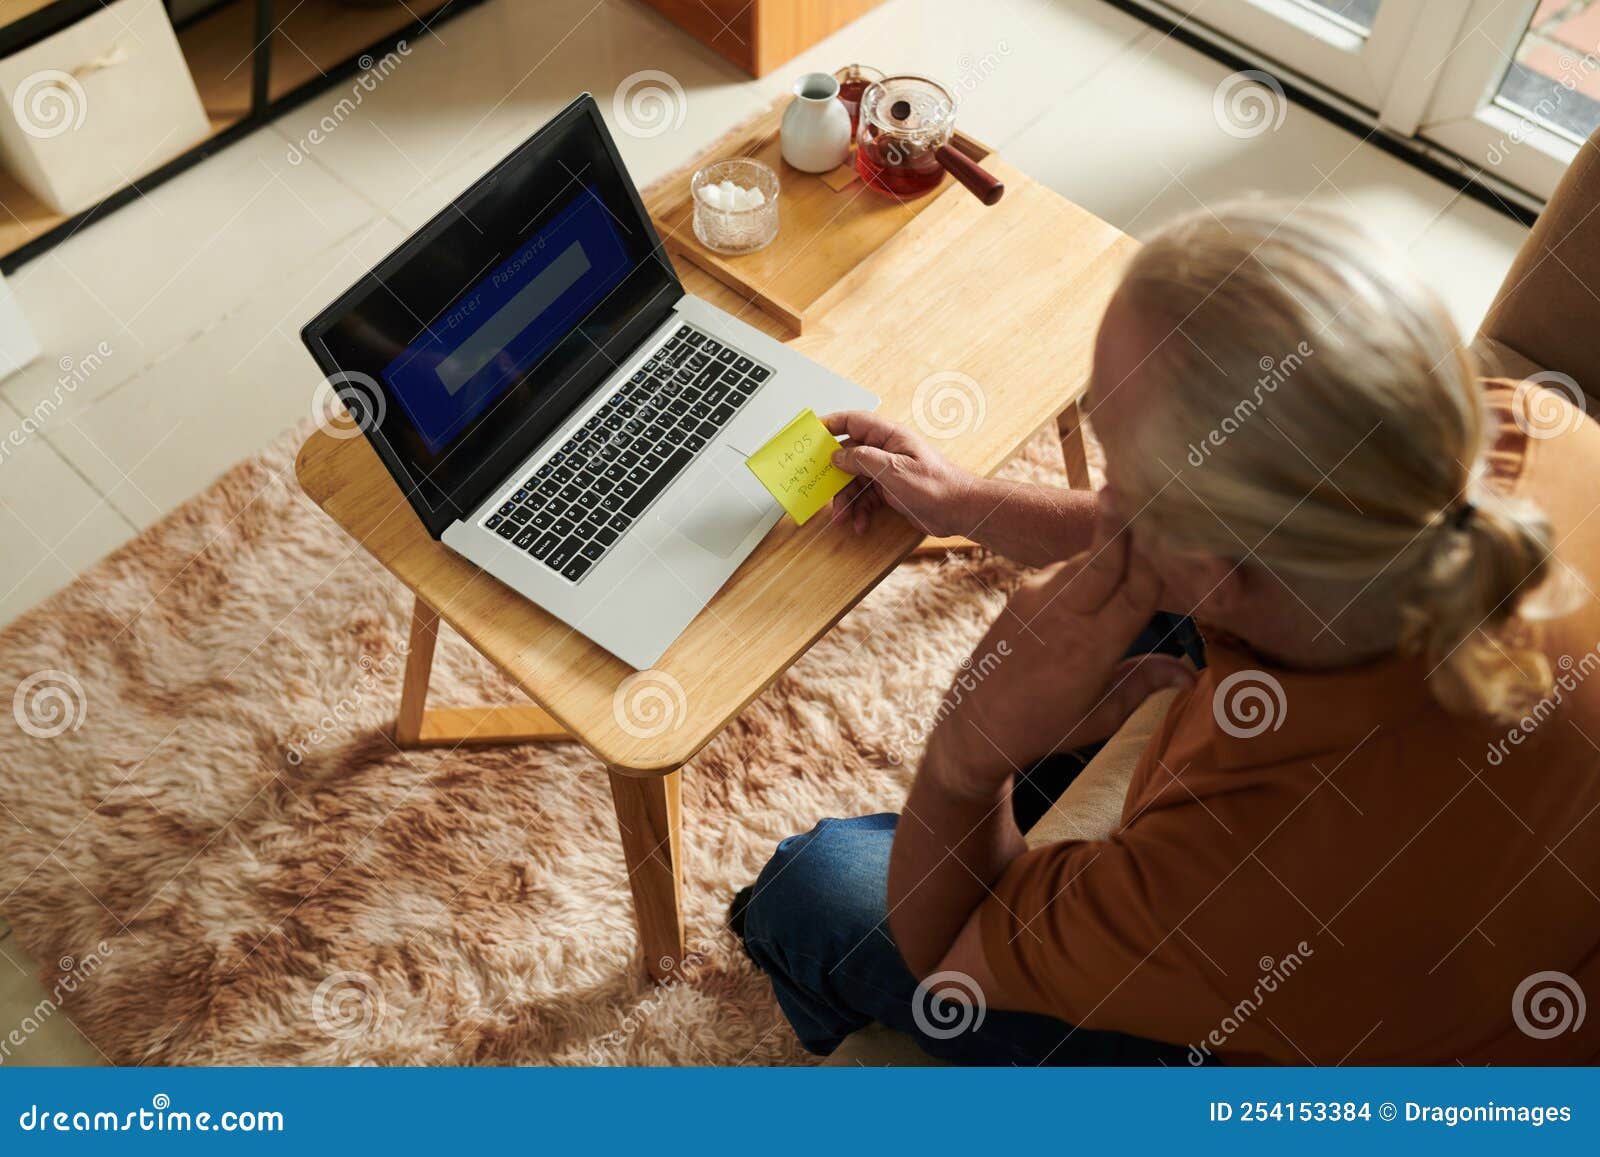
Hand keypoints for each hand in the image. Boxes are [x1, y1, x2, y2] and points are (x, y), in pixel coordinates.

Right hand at [823, 411, 977, 536]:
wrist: (960, 511)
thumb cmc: (937, 486)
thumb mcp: (893, 470)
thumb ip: (862, 459)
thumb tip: (838, 455)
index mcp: (889, 437)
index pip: (853, 421)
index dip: (830, 424)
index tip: (810, 433)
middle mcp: (886, 451)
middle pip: (848, 457)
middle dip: (835, 477)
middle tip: (820, 489)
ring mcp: (888, 471)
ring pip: (855, 482)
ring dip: (847, 500)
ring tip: (844, 518)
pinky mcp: (890, 491)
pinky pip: (866, 498)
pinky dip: (861, 511)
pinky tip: (861, 524)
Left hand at [924, 501, 1195, 792]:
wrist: (975, 724)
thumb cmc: (1045, 727)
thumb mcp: (1101, 716)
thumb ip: (1145, 684)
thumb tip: (1192, 673)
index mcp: (1091, 651)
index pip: (1136, 594)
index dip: (1158, 561)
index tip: (1176, 530)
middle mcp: (1064, 618)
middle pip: (1104, 559)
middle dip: (1120, 521)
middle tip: (1136, 480)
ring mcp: (1039, 599)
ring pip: (1086, 557)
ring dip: (1112, 533)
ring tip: (1136, 495)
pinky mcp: (1023, 591)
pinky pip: (1067, 566)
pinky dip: (1092, 554)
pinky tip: (1112, 541)